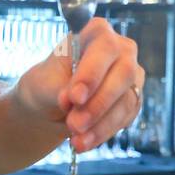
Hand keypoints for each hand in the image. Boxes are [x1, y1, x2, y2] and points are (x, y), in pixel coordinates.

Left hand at [19, 18, 144, 151]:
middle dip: (98, 103)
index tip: (74, 97)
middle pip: (123, 73)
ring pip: (126, 100)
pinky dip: (103, 132)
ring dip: (100, 124)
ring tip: (76, 139)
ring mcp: (131, 76)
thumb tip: (72, 100)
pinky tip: (84, 142)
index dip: (92, 72)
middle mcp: (120, 50)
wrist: (48, 107)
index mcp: (96, 33)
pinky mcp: (132, 101)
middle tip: (73, 124)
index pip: (104, 47)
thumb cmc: (45, 85)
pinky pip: (125, 118)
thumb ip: (58, 89)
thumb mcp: (42, 84)